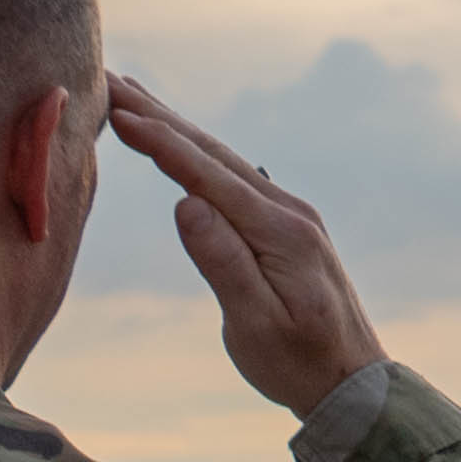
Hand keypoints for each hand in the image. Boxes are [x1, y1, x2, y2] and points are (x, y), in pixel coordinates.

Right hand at [109, 83, 394, 414]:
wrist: (353, 384)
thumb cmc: (299, 364)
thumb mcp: (255, 324)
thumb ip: (223, 263)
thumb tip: (185, 204)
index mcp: (281, 232)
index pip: (207, 175)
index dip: (159, 140)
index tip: (116, 107)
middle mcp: (289, 212)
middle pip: (213, 153)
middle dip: (158, 114)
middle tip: (107, 77)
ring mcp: (290, 215)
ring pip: (222, 159)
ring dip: (174, 125)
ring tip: (130, 95)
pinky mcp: (285, 225)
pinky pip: (232, 176)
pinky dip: (196, 152)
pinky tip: (176, 141)